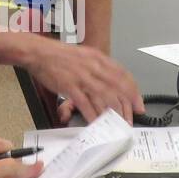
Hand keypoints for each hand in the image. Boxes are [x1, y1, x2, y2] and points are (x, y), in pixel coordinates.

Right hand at [25, 40, 143, 123]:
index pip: (124, 76)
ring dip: (113, 114)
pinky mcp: (70, 86)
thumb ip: (99, 67)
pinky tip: (97, 123)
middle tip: (130, 120)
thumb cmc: (60, 56)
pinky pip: (85, 103)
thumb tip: (111, 81)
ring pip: (104, 98)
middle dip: (126, 107)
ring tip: (117, 125)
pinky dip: (93, 115)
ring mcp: (82, 77)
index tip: (139, 105)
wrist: (40, 53)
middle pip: (117, 90)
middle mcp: (94, 67)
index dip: (134, 93)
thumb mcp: (85, 56)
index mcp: (99, 58)